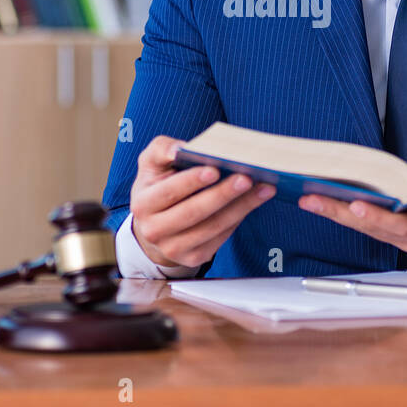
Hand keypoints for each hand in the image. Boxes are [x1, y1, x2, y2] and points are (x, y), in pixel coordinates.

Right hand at [128, 135, 275, 268]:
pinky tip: (254, 201)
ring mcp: (174, 248)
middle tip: (247, 178)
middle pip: (193, 212)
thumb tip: (181, 148)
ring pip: (212, 227)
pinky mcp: (193, 258)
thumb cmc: (158, 185)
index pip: (168, 192)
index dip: (191, 181)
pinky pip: (220, 237)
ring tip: (263, 188)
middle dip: (222, 194)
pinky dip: (239, 218)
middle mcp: (155, 230)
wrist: (154, 224)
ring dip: (241, 207)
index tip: (215, 168)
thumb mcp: (151, 163)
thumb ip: (161, 149)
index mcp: (143, 204)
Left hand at [297, 152, 406, 256]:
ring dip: (337, 214)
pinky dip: (347, 215)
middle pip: (374, 228)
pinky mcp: (399, 235)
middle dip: (341, 212)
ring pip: (366, 228)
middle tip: (312, 199)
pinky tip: (325, 202)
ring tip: (308, 198)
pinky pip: (369, 226)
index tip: (359, 205)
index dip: (382, 217)